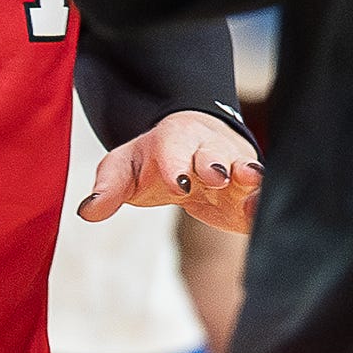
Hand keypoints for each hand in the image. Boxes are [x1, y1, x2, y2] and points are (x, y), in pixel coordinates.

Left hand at [80, 111, 259, 238]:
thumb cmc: (153, 160)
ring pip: (245, 167)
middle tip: (215, 176)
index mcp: (174, 141)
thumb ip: (108, 189)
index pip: (173, 151)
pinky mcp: (252, 188)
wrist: (194, 145)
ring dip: (249, 176)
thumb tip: (87, 211)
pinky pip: (263, 193)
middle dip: (214, 163)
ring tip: (251, 182)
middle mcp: (208, 149)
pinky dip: (265, 201)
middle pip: (214, 153)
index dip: (175, 165)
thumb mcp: (124, 168)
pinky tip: (263, 212)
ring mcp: (234, 166)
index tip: (176, 183)